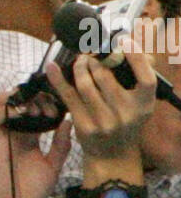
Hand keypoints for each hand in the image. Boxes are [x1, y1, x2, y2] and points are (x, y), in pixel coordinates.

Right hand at [0, 90, 71, 197]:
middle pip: (21, 99)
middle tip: (51, 108)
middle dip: (37, 97)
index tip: (62, 107)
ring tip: (35, 109)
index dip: (48, 102)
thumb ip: (61, 145)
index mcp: (31, 137)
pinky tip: (23, 114)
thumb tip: (68, 122)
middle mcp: (16, 131)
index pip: (36, 108)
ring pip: (2, 101)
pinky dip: (6, 110)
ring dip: (19, 98)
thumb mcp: (53, 166)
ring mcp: (4, 135)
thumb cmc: (31, 190)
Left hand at [45, 41, 156, 163]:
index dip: (136, 58)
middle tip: (91, 53)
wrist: (113, 155)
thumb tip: (129, 47)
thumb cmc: (126, 122)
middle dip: (95, 59)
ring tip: (81, 61)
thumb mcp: (139, 104)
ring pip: (85, 84)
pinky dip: (58, 79)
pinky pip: (68, 96)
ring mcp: (104, 121)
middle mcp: (126, 114)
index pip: (146, 78)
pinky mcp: (84, 126)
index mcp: (144, 105)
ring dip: (79, 66)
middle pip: (106, 76)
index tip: (124, 42)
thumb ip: (138, 78)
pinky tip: (52, 67)